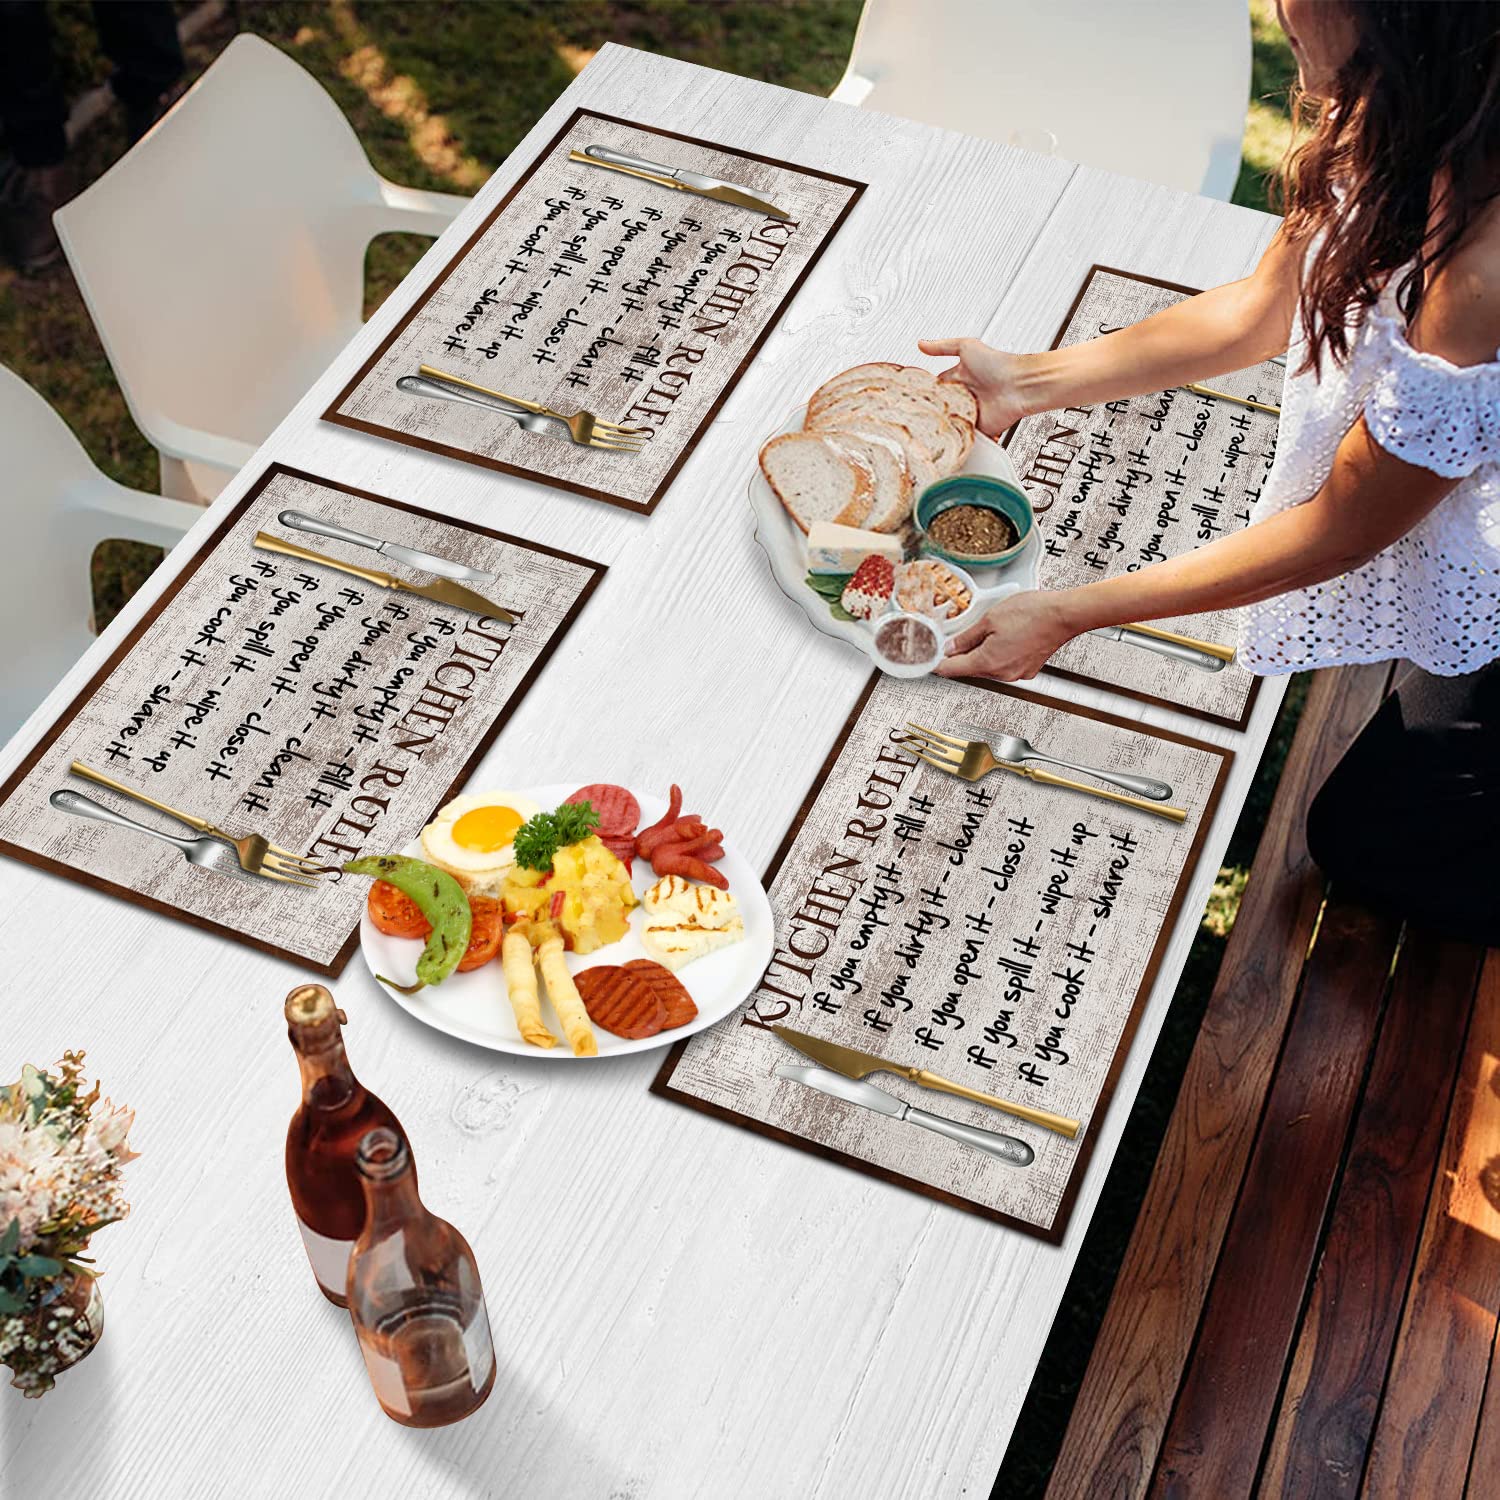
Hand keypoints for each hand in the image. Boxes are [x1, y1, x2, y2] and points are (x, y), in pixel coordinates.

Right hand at [918, 338, 1033, 436]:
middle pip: (940, 406)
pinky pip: (962, 436)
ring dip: (940, 425)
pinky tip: (943, 436)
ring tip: (924, 428)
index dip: (924, 390)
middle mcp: (964, 396)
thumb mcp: (966, 347)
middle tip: (913, 414)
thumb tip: (921, 344)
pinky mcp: (978, 429)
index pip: (936, 386)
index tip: (908, 395)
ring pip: (948, 422)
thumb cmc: (999, 364)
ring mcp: (970, 413)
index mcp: (960, 377)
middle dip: (929, 410)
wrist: (1019, 386)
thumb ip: (942, 347)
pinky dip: (954, 437)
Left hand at [936, 590, 1078, 681]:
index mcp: (987, 662)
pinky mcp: (1027, 670)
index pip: (952, 670)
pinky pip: (1004, 665)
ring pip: (988, 667)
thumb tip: (951, 647)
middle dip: (962, 654)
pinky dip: (1000, 654)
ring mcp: (1016, 674)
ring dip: (982, 653)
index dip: (937, 663)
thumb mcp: (990, 618)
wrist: (1064, 615)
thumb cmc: (1033, 613)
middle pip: (970, 668)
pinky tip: (1006, 637)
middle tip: (959, 637)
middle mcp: (1002, 674)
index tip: (929, 660)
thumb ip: (966, 637)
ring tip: (991, 631)